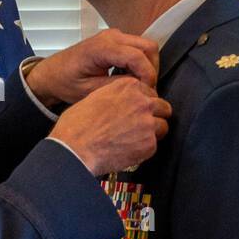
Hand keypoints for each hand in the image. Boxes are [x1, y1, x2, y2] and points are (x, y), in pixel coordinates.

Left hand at [25, 29, 159, 106]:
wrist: (52, 73)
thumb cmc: (65, 82)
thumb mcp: (89, 91)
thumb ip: (115, 87)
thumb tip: (139, 87)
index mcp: (101, 48)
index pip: (137, 56)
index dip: (148, 75)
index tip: (148, 92)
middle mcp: (110, 36)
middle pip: (148, 47)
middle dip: (152, 70)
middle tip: (146, 90)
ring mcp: (114, 35)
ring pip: (146, 46)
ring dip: (147, 66)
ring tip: (138, 86)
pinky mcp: (115, 40)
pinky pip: (137, 48)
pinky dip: (140, 62)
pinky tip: (131, 78)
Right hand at [48, 75, 170, 177]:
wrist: (75, 148)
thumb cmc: (77, 127)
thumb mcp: (95, 97)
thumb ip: (116, 97)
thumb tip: (122, 105)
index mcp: (128, 87)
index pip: (149, 92)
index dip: (144, 104)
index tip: (138, 112)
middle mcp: (141, 102)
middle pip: (162, 107)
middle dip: (154, 117)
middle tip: (141, 127)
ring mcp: (147, 123)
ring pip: (163, 126)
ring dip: (152, 134)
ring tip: (136, 141)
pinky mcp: (149, 144)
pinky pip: (154, 146)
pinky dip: (144, 150)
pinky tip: (129, 151)